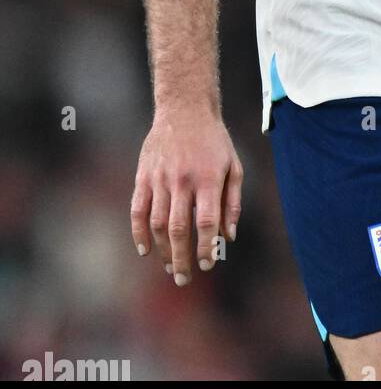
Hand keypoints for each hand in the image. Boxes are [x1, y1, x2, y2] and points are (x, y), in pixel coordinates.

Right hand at [131, 106, 243, 283]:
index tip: (208, 265)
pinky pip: (137, 210)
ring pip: (158, 224)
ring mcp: (160, 179)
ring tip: (169, 266)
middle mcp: (183, 180)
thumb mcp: (234, 166)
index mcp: (208, 178)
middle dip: (182, 259)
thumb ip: (232, 202)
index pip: (206, 222)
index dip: (206, 247)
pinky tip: (145, 250)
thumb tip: (229, 236)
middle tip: (184, 279)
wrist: (185, 109)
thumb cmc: (214, 141)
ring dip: (163, 250)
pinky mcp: (143, 176)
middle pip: (179, 229)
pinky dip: (138, 233)